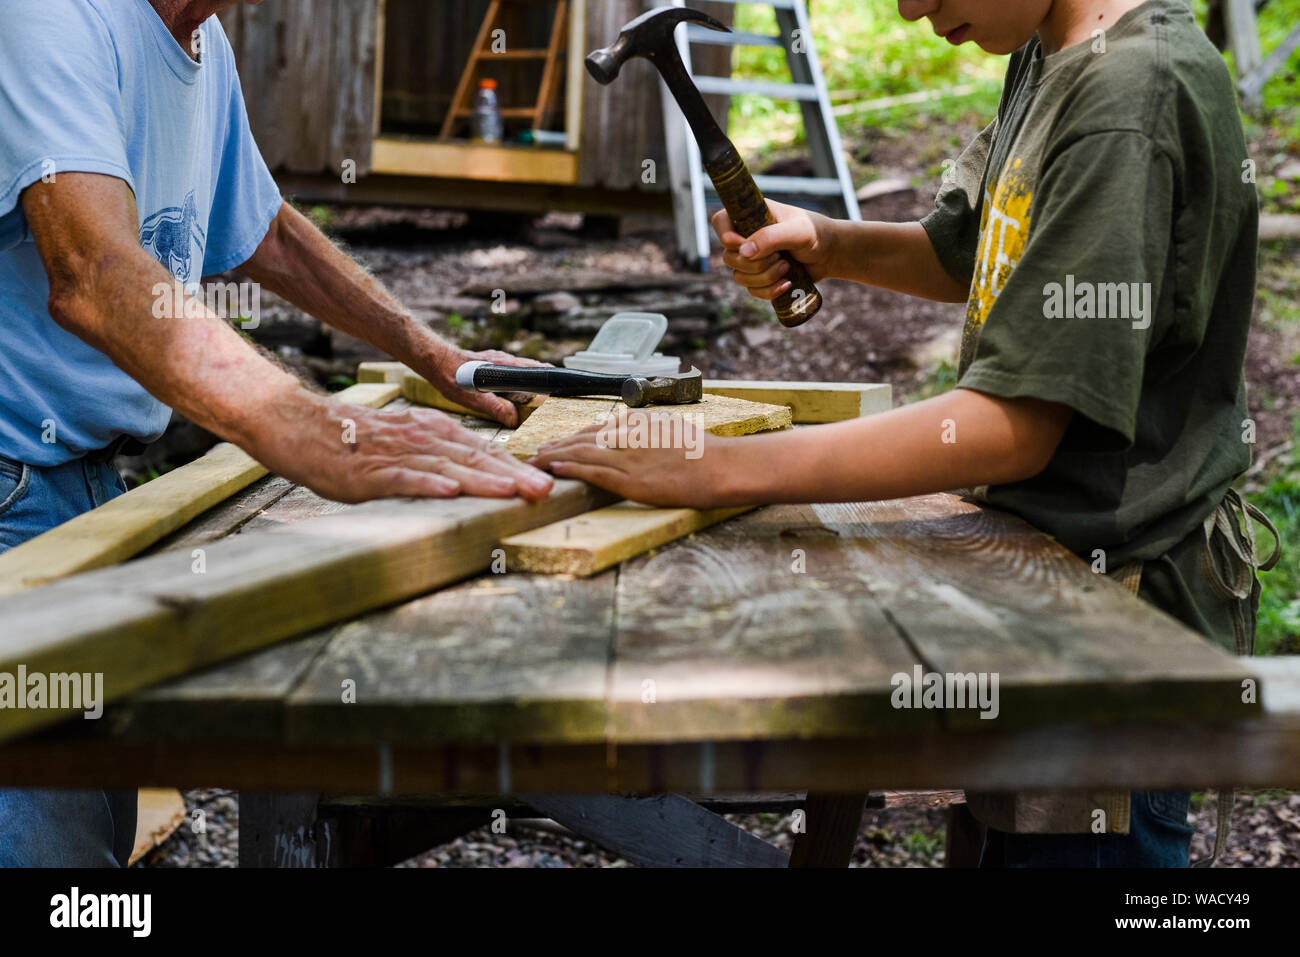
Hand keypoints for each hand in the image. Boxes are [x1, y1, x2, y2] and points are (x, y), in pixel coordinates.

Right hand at [257, 393, 554, 503]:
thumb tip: (473, 476)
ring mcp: (395, 455)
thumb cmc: (356, 442)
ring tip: (512, 492)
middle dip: (511, 476)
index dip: (515, 467)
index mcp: (432, 432)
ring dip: (481, 481)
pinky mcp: (369, 472)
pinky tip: (449, 493)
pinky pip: (402, 478)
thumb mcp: (405, 443)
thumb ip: (438, 456)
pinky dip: (427, 485)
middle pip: (473, 458)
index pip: (482, 450)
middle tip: (544, 490)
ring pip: (446, 468)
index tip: (546, 482)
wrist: (301, 427)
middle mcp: (420, 439)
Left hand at [416, 346, 548, 427]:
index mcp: (506, 366)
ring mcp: (498, 359)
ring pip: (523, 368)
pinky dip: (520, 378)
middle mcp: (505, 359)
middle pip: (534, 367)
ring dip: (533, 378)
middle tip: (558, 392)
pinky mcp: (491, 362)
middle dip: (546, 378)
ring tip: (541, 394)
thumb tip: (514, 418)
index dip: (551, 376)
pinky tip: (516, 390)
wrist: (435, 361)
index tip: (564, 386)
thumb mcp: (474, 397)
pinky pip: (512, 370)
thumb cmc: (453, 377)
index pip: (537, 368)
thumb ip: (495, 407)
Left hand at [527, 412, 735, 508]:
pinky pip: (594, 473)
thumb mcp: (672, 427)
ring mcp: (629, 458)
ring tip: (537, 460)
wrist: (720, 468)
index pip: (598, 428)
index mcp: (640, 423)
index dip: (575, 436)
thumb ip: (649, 427)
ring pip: (582, 453)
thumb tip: (633, 424)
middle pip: (583, 438)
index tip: (560, 441)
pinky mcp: (631, 480)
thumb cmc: (703, 452)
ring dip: (555, 455)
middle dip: (557, 444)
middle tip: (537, 450)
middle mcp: (630, 436)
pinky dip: (571, 469)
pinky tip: (556, 469)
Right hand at [712, 199, 838, 301]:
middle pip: (729, 257)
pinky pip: (752, 291)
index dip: (725, 235)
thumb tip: (744, 251)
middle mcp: (747, 237)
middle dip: (754, 264)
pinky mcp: (760, 278)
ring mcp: (753, 259)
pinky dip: (768, 291)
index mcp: (751, 216)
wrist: (830, 254)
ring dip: (763, 278)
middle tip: (780, 257)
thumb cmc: (815, 233)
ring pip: (739, 277)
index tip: (741, 244)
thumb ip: (771, 237)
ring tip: (787, 268)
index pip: (721, 221)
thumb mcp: (797, 230)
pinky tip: (786, 284)